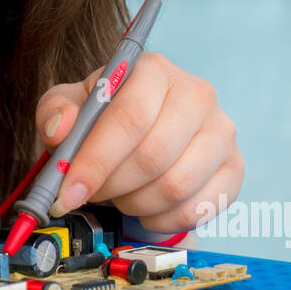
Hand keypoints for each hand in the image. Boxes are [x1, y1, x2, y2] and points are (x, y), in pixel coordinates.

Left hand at [34, 53, 242, 234]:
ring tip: (119, 194)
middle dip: (112, 185)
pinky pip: (198, 209)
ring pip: (175, 186)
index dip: (96, 160)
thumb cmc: (104, 117)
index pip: (130, 118)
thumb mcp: (71, 106)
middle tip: (92, 192)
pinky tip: (145, 208)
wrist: (142, 132)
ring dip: (135, 203)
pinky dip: (162, 219)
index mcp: (155, 70)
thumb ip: (56, 112)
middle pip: (153, 155)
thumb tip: (60, 128)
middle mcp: (197, 95)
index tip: (69, 191)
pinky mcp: (234, 168)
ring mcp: (221, 132)